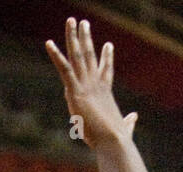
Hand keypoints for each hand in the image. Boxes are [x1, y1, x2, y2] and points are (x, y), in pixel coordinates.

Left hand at [46, 18, 136, 149]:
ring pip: (78, 56)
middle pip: (90, 56)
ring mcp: (86, 86)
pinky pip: (64, 68)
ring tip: (72, 21)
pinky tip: (48, 43)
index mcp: (105, 93)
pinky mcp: (76, 92)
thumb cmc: (118, 140)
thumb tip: (134, 118)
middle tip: (84, 23)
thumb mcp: (124, 128)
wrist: (113, 140)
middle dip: (86, 38)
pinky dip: (56, 55)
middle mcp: (96, 84)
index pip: (106, 71)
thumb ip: (128, 122)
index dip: (107, 58)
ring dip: (73, 37)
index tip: (108, 45)